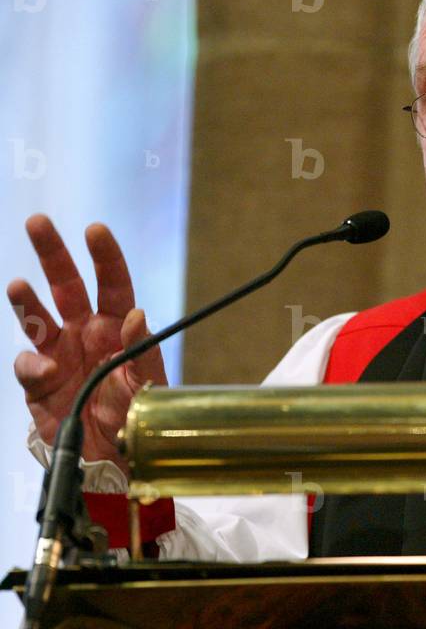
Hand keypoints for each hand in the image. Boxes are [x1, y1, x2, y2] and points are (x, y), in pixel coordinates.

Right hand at [7, 215, 166, 474]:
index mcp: (117, 326)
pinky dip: (34, 364)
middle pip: (66, 285)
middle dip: (52, 253)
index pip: (112, 283)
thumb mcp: (149, 385)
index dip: (104, 256)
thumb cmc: (136, 415)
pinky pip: (30, 365)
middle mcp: (85, 332)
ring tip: (19, 286)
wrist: (114, 458)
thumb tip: (138, 313)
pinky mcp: (39, 382)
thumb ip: (143, 350)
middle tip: (38, 223)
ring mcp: (58, 353)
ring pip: (36, 316)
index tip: (95, 230)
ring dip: (26, 300)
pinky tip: (46, 369)